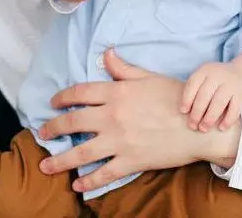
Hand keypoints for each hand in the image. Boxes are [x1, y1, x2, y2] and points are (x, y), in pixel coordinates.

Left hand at [37, 50, 241, 193]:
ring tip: (45, 166)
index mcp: (116, 92)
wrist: (199, 125)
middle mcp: (112, 116)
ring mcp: (120, 141)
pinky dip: (88, 182)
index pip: (79, 93)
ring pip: (81, 153)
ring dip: (60, 161)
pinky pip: (104, 174)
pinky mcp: (131, 161)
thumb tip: (107, 54)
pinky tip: (78, 185)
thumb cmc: (176, 97)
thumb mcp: (148, 77)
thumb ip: (123, 69)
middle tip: (42, 133)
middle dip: (52, 128)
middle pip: (72, 122)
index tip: (53, 103)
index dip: (62, 98)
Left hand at [181, 62, 241, 131]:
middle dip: (197, 113)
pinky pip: (234, 109)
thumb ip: (196, 89)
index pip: (193, 84)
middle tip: (192, 126)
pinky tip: (221, 128)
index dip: (187, 99)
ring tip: (203, 128)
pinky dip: (227, 120)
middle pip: (204, 96)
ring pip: (218, 103)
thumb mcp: (206, 77)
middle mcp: (217, 75)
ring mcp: (231, 84)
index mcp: (205, 70)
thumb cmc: (218, 80)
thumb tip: (185, 112)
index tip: (183, 112)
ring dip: (209, 118)